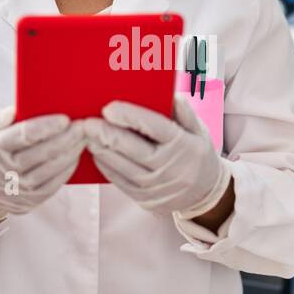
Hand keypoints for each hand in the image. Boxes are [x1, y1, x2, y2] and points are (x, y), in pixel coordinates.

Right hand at [0, 106, 85, 222]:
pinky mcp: (27, 202)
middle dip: (65, 139)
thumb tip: (14, 112)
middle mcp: (2, 172)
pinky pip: (52, 186)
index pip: (22, 136)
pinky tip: (75, 157)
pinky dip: (66, 171)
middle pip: (40, 154)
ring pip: (49, 171)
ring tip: (82, 139)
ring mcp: (15, 190)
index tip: (65, 119)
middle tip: (82, 126)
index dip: (45, 127)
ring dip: (70, 154)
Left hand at [83, 94, 230, 217]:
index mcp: (182, 145)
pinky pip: (119, 182)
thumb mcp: (200, 132)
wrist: (205, 195)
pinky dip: (106, 166)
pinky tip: (97, 153)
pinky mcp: (144, 198)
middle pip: (131, 148)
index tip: (109, 108)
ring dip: (101, 150)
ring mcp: (155, 185)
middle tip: (87, 122)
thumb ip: (185, 112)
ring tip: (87, 136)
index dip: (129, 116)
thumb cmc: (198, 155)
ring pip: (121, 166)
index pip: (153, 127)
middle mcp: (168, 166)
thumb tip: (171, 95)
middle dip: (106, 134)